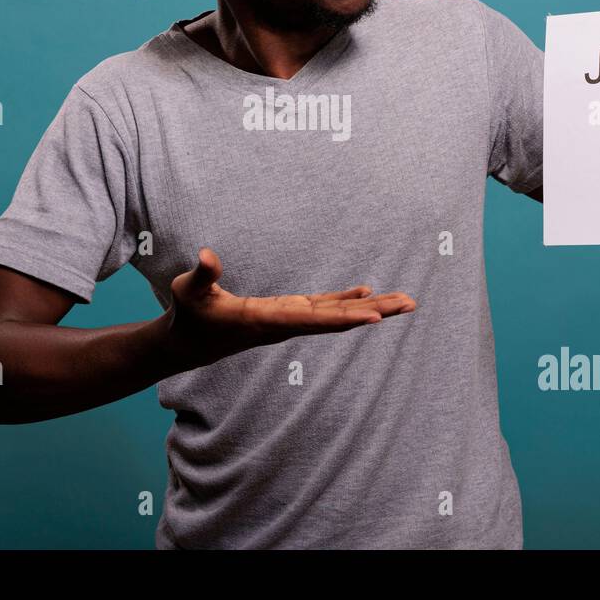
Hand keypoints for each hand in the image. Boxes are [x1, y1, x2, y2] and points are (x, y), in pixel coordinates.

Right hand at [164, 247, 415, 367]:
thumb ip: (202, 275)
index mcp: (267, 320)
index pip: (312, 320)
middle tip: (411, 304)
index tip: (377, 317)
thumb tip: (208, 254)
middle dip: (375, 311)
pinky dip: (347, 300)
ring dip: (371, 307)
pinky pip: (324, 308)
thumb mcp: (189, 292)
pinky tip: (368, 293)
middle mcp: (286, 323)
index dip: (344, 317)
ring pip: (337, 314)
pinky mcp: (287, 313)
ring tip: (405, 302)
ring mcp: (289, 319)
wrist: (188, 345)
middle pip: (338, 319)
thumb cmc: (189, 315)